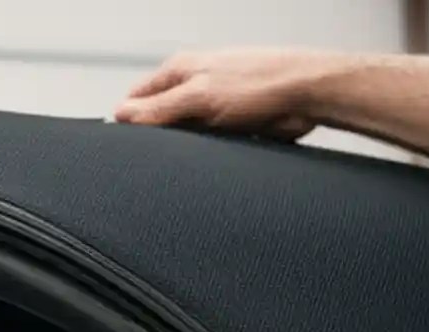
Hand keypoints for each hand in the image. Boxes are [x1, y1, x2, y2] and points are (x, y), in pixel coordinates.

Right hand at [114, 48, 340, 139]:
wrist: (308, 94)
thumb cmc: (261, 84)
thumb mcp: (199, 96)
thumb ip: (158, 108)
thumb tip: (121, 115)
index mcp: (181, 71)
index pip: (137, 98)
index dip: (129, 121)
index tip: (125, 146)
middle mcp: (195, 86)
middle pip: (160, 119)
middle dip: (159, 139)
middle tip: (158, 160)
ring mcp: (214, 106)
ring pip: (186, 136)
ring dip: (187, 150)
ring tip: (188, 161)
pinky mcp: (233, 125)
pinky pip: (210, 147)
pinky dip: (208, 156)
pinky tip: (209, 163)